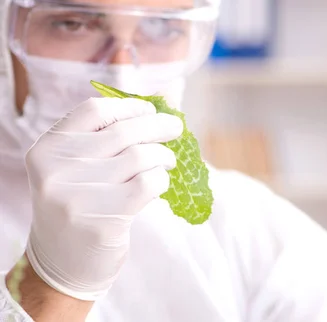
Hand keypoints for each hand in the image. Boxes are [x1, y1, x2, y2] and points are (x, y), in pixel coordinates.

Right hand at [24, 97, 182, 300]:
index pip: (95, 111)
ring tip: (167, 161)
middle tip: (174, 128)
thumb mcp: (72, 170)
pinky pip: (149, 183)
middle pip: (124, 131)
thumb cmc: (78, 209)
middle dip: (158, 126)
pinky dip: (161, 179)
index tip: (149, 110)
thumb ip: (102, 140)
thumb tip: (156, 109)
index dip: (129, 107)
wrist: (61, 268)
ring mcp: (79, 196)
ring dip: (163, 156)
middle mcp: (57, 170)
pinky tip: (159, 184)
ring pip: (141, 155)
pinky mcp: (103, 220)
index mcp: (47, 150)